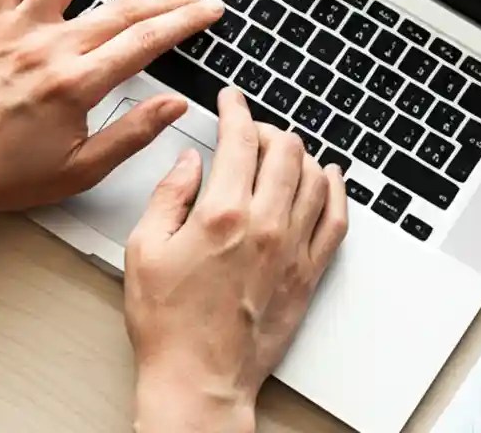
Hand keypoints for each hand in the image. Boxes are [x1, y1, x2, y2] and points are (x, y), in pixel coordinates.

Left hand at [0, 0, 225, 226]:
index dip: (184, 22)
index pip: (145, 40)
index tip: (207, 12)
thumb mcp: (81, 170)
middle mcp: (46, 49)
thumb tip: (173, 105)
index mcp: (74, 85)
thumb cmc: (3, 175)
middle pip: (121, 7)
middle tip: (191, 0)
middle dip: (166, 0)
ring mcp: (14, 32)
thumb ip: (133, 133)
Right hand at [125, 89, 348, 432]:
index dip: (237, 110)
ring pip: (315, 179)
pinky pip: (336, 221)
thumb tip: (187, 162)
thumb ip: (168, 196)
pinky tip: (330, 180)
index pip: (241, 140)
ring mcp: (293, 249)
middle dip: (268, 128)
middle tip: (252, 128)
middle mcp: (265, 226)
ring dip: (301, 155)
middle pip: (285, 152)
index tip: (232, 100)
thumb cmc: (168, 324)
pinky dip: (337, 192)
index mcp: (223, 215)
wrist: (198, 379)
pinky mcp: (308, 274)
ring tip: (285, 150)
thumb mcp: (143, 249)